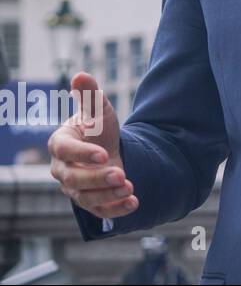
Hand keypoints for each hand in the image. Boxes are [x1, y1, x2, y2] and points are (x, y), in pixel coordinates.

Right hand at [48, 72, 138, 218]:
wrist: (106, 147)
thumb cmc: (97, 126)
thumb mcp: (98, 109)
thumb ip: (90, 95)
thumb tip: (81, 75)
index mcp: (60, 144)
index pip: (65, 152)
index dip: (82, 154)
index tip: (103, 154)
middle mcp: (63, 169)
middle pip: (73, 179)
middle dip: (97, 179)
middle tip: (121, 175)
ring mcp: (75, 188)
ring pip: (86, 197)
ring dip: (108, 195)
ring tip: (130, 187)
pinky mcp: (91, 200)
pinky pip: (99, 210)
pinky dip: (116, 209)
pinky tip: (134, 203)